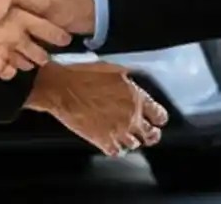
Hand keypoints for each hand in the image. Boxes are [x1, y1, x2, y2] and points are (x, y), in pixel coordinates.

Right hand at [24, 62, 168, 156]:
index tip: (158, 118)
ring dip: (132, 139)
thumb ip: (130, 79)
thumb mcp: (113, 68)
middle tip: (149, 132)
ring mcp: (117, 131)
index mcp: (136, 97)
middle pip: (152, 134)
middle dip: (152, 133)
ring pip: (135, 145)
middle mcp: (131, 117)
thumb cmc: (83, 74)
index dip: (159, 117)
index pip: (159, 115)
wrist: (61, 88)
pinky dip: (116, 148)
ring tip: (129, 136)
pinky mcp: (101, 141)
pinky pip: (116, 152)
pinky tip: (113, 141)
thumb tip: (138, 80)